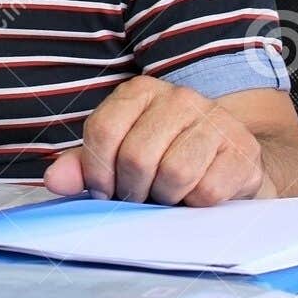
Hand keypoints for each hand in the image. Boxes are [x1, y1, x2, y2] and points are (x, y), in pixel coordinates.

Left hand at [43, 74, 274, 205]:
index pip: (104, 131)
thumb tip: (55, 179)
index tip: (105, 190)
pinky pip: (207, 191)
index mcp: (140, 92)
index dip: (97, 171)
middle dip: (132, 190)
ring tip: (167, 195)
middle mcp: (179, 98)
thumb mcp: (117, 156)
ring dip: (165, 199)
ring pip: (174, 175)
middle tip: (139, 196)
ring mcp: (215, 121)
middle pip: (137, 157)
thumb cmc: (164, 158)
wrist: (227, 163)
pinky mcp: (243, 151)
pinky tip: (195, 196)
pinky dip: (196, 205)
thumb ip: (82, 165)